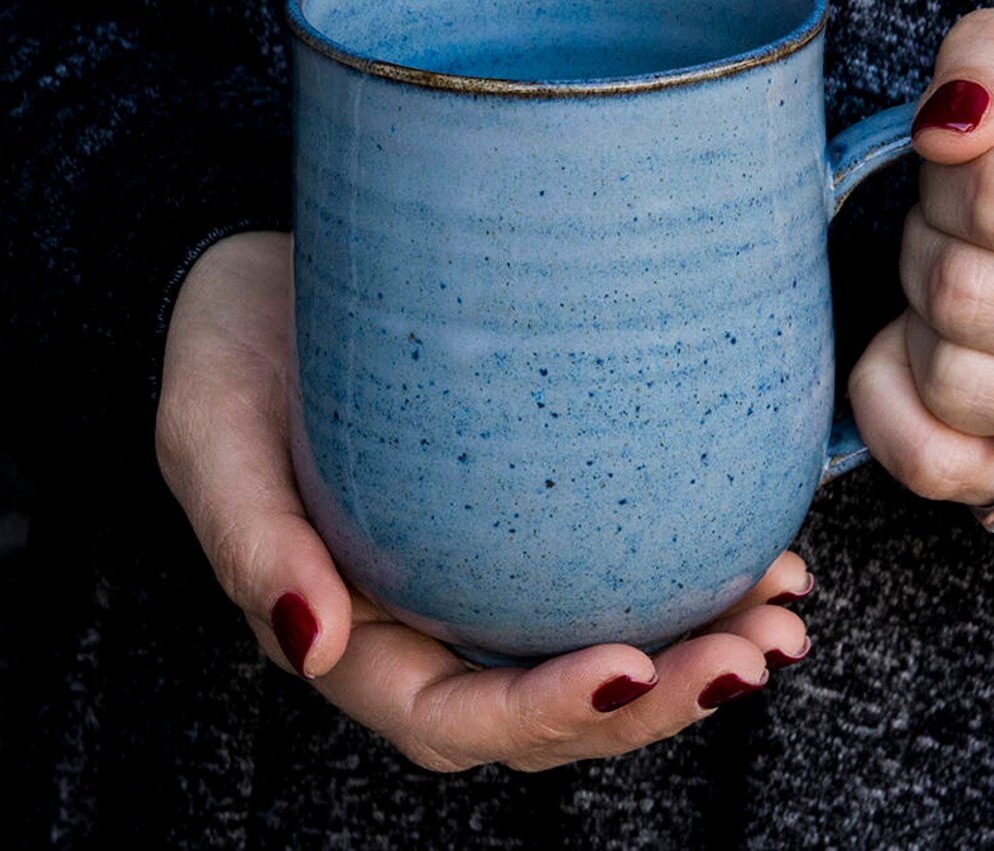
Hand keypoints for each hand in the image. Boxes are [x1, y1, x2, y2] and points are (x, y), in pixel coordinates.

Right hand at [156, 231, 811, 770]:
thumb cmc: (229, 357)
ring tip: (783, 616)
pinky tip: (767, 554)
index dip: (543, 711)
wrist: (268, 278)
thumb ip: (250, 542)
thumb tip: (309, 639)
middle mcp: (431, 628)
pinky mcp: (535, 525)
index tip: (627, 668)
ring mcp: (488, 584)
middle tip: (754, 652)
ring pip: (605, 653)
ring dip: (700, 652)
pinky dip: (697, 580)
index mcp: (353, 637)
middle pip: (554, 708)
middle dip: (660, 699)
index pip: (453, 714)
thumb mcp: (210, 437)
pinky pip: (621, 575)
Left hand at [849, 10, 993, 504]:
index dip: (955, 171)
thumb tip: (942, 127)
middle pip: (965, 292)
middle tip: (965, 227)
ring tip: (970, 282)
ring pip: (947, 378)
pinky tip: (920, 358)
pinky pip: (933, 465)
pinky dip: (895, 407)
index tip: (978, 166)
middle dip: (932, 242)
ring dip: (923, 319)